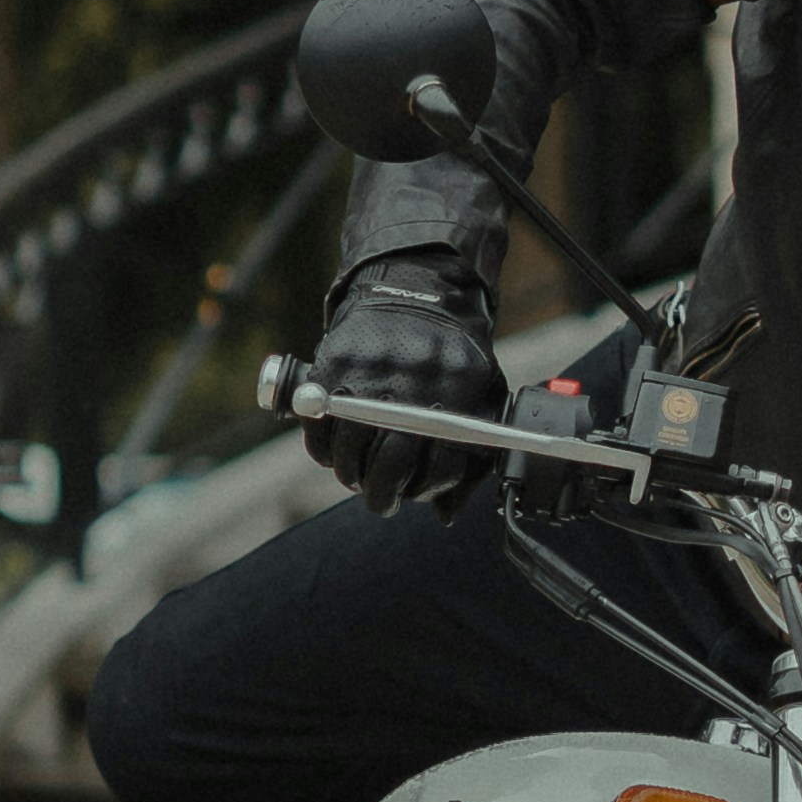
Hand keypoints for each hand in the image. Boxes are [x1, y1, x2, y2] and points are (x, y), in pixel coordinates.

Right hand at [299, 268, 503, 512]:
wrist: (415, 287)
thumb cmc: (452, 351)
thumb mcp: (481, 389)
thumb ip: (474, 451)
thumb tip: (446, 514)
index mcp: (458, 387)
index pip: (443, 462)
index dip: (429, 489)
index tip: (418, 494)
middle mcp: (414, 380)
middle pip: (391, 463)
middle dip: (383, 494)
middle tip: (381, 500)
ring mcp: (370, 371)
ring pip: (350, 450)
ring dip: (350, 475)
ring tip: (355, 477)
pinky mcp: (334, 363)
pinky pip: (319, 425)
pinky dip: (322, 448)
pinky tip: (334, 453)